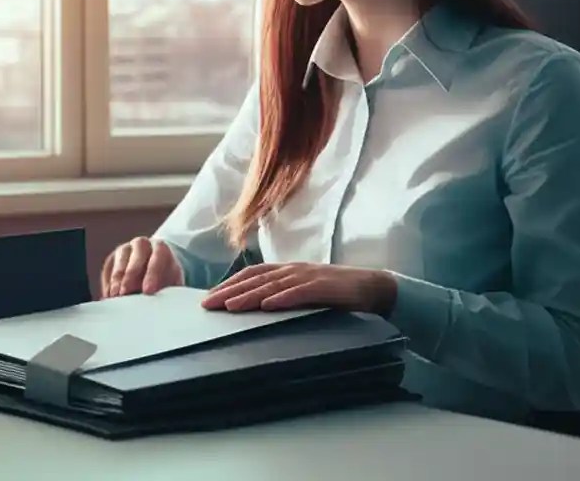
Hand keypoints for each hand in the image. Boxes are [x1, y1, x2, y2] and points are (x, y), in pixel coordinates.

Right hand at [100, 237, 183, 297]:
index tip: (148, 291)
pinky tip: (109, 296)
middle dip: (131, 274)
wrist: (154, 268)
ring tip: (115, 296)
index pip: (158, 257)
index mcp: (161, 248)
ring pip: (120, 260)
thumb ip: (170, 289)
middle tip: (126, 292)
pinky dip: (108, 283)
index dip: (153, 273)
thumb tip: (165, 304)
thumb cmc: (166, 278)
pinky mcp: (112, 259)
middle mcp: (142, 244)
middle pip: (137, 255)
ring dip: (117, 279)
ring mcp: (125, 250)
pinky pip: (108, 270)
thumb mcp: (172, 281)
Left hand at [201, 262, 396, 315]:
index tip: (208, 298)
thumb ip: (282, 296)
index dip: (229, 284)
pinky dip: (283, 298)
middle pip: (255, 279)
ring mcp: (308, 277)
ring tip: (230, 307)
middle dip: (229, 291)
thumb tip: (255, 309)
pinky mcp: (324, 287)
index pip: (251, 275)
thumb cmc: (335, 293)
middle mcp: (293, 270)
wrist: (372, 287)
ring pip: (272, 285)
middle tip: (207, 305)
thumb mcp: (303, 292)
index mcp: (286, 270)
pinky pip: (300, 292)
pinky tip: (268, 305)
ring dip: (249, 295)